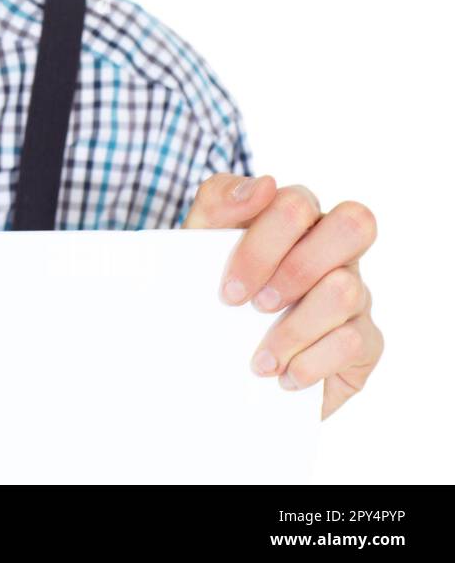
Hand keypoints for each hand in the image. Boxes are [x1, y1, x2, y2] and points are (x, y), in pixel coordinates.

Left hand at [183, 173, 382, 419]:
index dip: (263, 246)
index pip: (298, 203)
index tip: (228, 290)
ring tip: (259, 359)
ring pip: (348, 291)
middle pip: (354, 225)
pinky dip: (312, 364)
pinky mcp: (365, 341)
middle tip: (256, 306)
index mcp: (297, 217)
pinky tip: (284, 376)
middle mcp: (334, 250)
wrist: (203, 346)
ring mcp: (356, 294)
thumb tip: (263, 185)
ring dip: (294, 330)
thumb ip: (220, 200)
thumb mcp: (197, 237)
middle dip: (297, 268)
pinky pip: (356, 342)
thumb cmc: (205, 279)